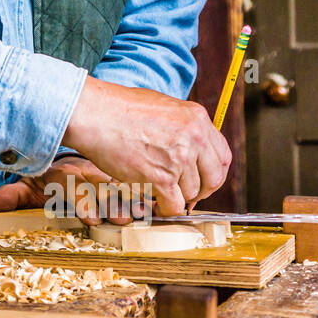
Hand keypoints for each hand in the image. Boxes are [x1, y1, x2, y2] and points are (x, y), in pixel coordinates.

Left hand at [0, 156, 146, 224]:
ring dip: (134, 198)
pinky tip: (161, 201)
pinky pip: (137, 179)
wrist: (66, 163)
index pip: (71, 184)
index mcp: (63, 174)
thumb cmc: (49, 181)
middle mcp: (87, 171)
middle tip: (124, 218)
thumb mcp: (29, 188)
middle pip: (101, 184)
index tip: (92, 218)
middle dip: (112, 201)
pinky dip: (149, 189)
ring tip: (145, 212)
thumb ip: (14, 197)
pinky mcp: (122, 174)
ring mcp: (106, 172)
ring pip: (122, 182)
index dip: (82, 201)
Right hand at [60, 76, 231, 216]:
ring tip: (159, 192)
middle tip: (186, 194)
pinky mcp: (160, 177)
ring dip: (176, 197)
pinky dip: (165, 209)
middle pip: (214, 178)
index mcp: (196, 118)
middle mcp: (194, 137)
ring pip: (191, 193)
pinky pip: (173, 205)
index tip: (203, 180)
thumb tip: (191, 149)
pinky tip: (154, 203)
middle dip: (202, 191)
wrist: (95, 113)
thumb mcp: (163, 107)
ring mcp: (179, 158)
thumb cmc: (118, 107)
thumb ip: (183, 127)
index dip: (214, 173)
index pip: (222, 155)